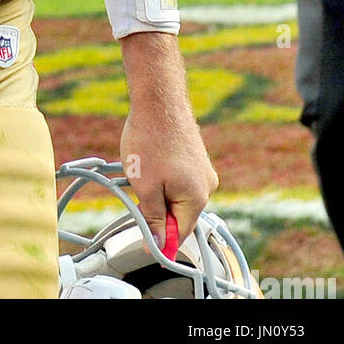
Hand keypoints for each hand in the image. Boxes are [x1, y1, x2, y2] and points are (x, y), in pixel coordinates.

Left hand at [119, 32, 218, 251]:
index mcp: (197, 197)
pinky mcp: (195, 157)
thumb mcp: (145, 186)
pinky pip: (178, 177)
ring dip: (158, 189)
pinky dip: (162, 175)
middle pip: (180, 213)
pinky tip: (149, 158)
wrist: (158, 99)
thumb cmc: (150, 140)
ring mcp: (203, 169)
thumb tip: (159, 244)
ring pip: (176, 194)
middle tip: (137, 189)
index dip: (160, 238)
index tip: (143, 237)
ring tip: (143, 167)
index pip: (181, 233)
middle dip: (156, 207)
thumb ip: (154, 219)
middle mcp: (207, 185)